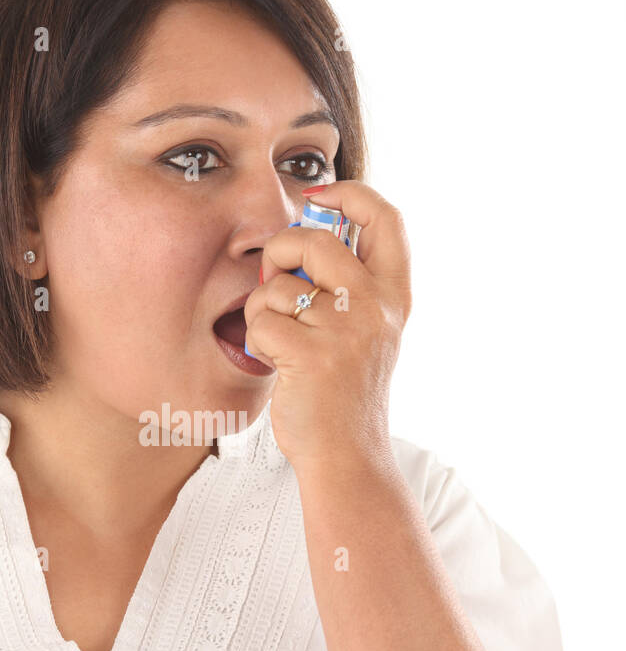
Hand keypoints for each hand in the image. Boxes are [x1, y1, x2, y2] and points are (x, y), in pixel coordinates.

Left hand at [243, 181, 411, 477]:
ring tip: (279, 340)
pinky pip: (261, 320)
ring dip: (263, 309)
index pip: (385, 217)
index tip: (318, 197)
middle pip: (315, 237)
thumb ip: (347, 286)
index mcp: (395, 296)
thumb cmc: (344, 394)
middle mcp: (376, 307)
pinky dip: (256, 340)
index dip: (348, 194)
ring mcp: (345, 329)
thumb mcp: (366, 332)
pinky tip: (274, 362)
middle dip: (279, 249)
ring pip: (278, 284)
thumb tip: (299, 237)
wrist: (348, 456)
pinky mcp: (311, 354)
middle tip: (274, 278)